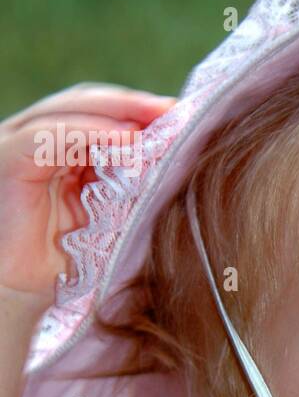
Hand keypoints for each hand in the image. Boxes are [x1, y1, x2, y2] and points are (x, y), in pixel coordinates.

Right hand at [0, 84, 176, 314]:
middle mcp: (36, 140)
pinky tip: (125, 139)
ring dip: (118, 113)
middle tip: (175, 111)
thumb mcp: (110, 215)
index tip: (181, 115)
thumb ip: (133, 185)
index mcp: (62, 150)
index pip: (101, 114)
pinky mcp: (8, 159)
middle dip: (134, 105)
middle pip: (87, 103)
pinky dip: (89, 132)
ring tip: (157, 120)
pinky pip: (48, 137)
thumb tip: (182, 160)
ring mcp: (19, 145)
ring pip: (70, 111)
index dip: (139, 110)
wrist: (21, 293)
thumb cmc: (68, 260)